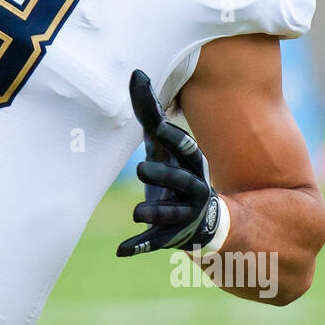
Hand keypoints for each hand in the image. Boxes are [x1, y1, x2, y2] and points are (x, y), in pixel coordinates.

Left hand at [116, 70, 224, 256]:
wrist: (203, 219)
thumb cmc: (175, 169)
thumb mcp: (164, 145)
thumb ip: (150, 113)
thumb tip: (136, 72)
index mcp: (190, 163)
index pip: (185, 148)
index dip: (175, 138)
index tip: (160, 127)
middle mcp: (192, 187)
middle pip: (181, 180)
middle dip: (164, 174)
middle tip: (141, 168)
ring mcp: (184, 214)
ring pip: (170, 213)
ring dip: (154, 212)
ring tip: (137, 213)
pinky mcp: (172, 237)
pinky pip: (156, 243)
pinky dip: (139, 246)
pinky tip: (121, 251)